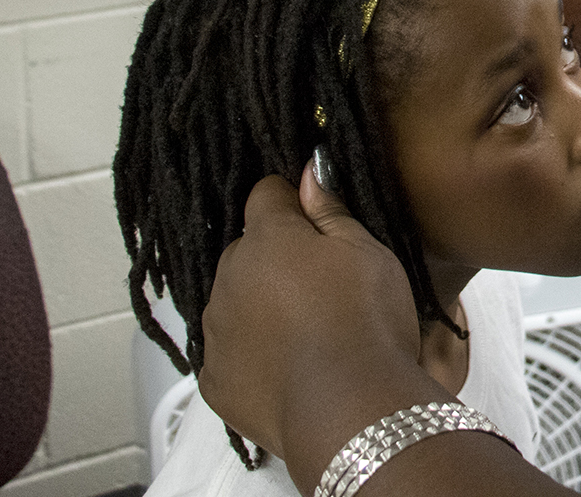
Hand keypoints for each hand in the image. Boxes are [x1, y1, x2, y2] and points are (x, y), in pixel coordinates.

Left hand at [199, 162, 441, 488]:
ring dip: (259, 307)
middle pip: (246, 251)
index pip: (266, 195)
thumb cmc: (364, 320)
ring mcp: (217, 332)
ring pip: (234, 303)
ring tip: (308, 331)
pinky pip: (229, 355)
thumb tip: (308, 170)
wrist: (349, 409)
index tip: (316, 218)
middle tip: (321, 284)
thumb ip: (328, 208)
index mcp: (266, 237)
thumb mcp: (365, 249)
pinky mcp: (215, 381)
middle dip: (274, 259)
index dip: (292, 203)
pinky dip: (252, 356)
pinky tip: (289, 367)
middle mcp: (229, 278)